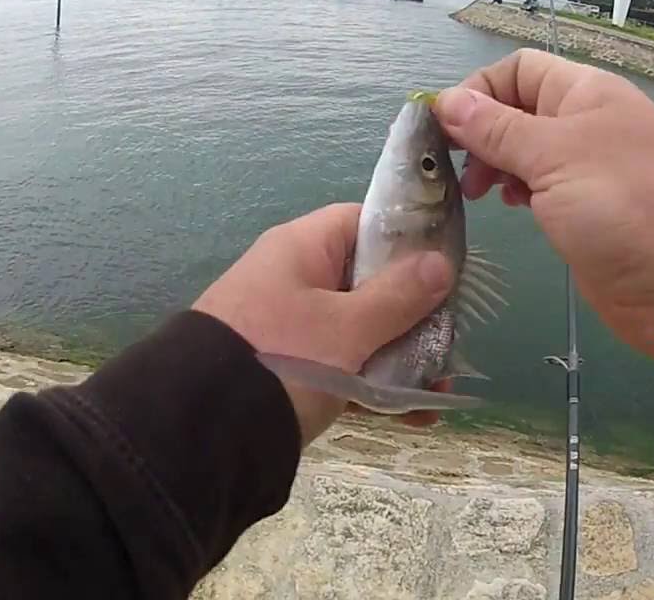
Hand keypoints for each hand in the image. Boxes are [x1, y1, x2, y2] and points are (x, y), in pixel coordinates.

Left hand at [192, 203, 453, 444]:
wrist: (202, 430)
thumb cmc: (284, 358)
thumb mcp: (348, 328)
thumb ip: (399, 297)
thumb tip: (440, 262)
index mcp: (303, 250)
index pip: (363, 223)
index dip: (408, 240)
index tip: (448, 267)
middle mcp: (294, 280)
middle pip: (368, 281)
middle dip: (415, 313)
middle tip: (450, 341)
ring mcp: (290, 327)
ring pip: (359, 330)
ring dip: (401, 356)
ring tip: (439, 388)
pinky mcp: (289, 369)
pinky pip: (343, 366)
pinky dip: (375, 385)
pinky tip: (414, 414)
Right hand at [434, 49, 653, 384]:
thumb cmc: (628, 207)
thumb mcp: (556, 157)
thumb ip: (498, 130)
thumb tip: (447, 100)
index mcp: (584, 94)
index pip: (517, 70)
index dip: (476, 92)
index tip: (443, 132)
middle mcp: (585, 125)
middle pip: (516, 111)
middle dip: (480, 134)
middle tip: (460, 174)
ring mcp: (587, 172)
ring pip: (525, 154)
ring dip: (496, 166)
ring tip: (480, 195)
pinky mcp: (587, 215)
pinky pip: (541, 190)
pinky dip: (519, 194)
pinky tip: (514, 210)